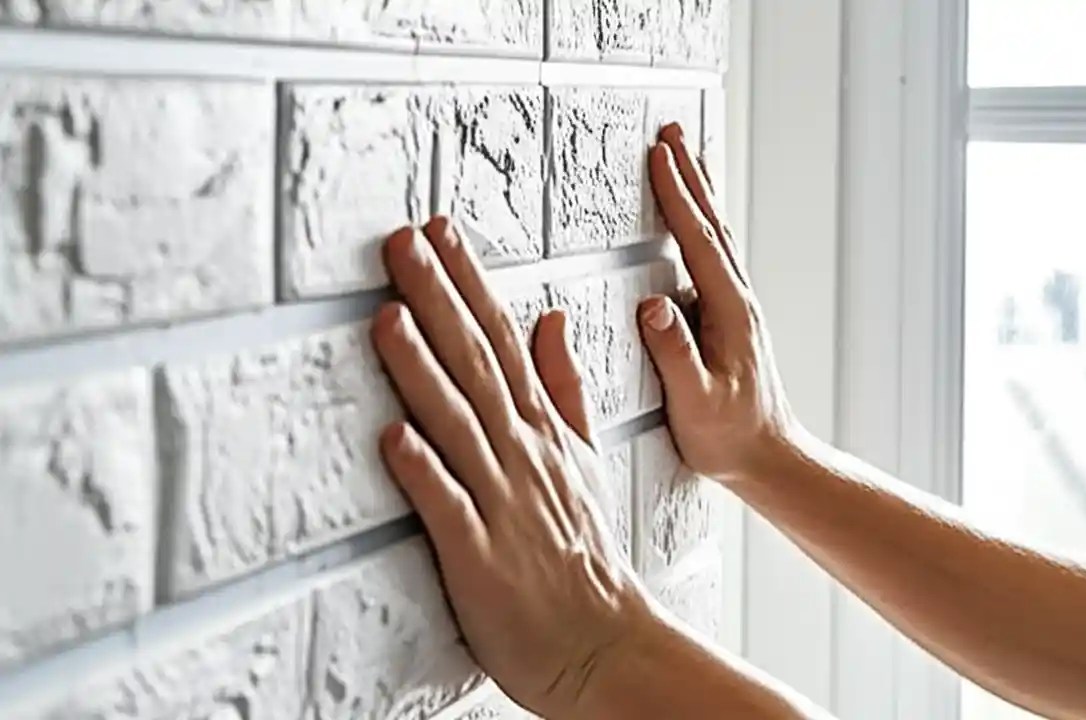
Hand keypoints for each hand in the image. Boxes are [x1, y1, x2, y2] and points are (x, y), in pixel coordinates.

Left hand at [372, 218, 655, 718]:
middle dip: (439, 298)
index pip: (503, 339)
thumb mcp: (584, 454)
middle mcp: (521, 453)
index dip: (469, 281)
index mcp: (540, 428)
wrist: (602, 640)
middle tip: (402, 241)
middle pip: (477, 363)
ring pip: (458, 424)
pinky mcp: (479, 556)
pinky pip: (448, 508)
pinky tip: (393, 438)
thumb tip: (551, 318)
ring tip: (389, 317)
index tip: (439, 228)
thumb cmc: (581, 551)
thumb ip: (564, 386)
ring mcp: (501, 502)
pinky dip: (424, 472)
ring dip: (423, 370)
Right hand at [638, 124, 798, 484]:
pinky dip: (700, 225)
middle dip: (690, 176)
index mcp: (730, 313)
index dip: (678, 197)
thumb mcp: (696, 402)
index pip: (699, 242)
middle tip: (672, 132)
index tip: (659, 157)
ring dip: (699, 194)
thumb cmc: (730, 436)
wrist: (768, 457)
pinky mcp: (728, 318)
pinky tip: (692, 222)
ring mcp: (735, 307)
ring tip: (684, 157)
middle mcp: (738, 301)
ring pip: (715, 236)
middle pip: (712, 224)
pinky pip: (712, 257)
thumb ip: (674, 355)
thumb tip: (654, 305)